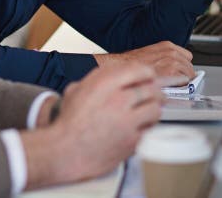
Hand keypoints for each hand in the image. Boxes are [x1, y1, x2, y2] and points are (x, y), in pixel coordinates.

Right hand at [49, 64, 162, 181]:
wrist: (66, 151)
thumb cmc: (68, 123)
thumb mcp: (75, 90)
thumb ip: (96, 80)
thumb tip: (113, 75)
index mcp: (103, 84)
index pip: (138, 70)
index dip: (146, 72)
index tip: (148, 76)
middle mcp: (118, 100)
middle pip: (150, 88)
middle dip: (155, 90)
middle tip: (155, 93)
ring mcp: (127, 121)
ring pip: (155, 108)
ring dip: (154, 107)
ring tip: (150, 109)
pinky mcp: (132, 140)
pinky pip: (149, 129)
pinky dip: (147, 126)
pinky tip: (140, 126)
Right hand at [94, 41, 193, 82]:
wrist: (122, 67)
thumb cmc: (131, 64)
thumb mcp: (150, 54)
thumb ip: (164, 59)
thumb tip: (173, 69)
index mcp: (167, 46)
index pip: (187, 57)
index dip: (183, 66)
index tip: (179, 72)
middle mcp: (172, 52)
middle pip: (190, 66)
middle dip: (184, 75)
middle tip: (175, 82)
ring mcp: (172, 61)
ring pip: (189, 75)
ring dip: (183, 82)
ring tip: (172, 86)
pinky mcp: (171, 72)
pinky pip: (185, 82)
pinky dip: (179, 87)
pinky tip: (170, 88)